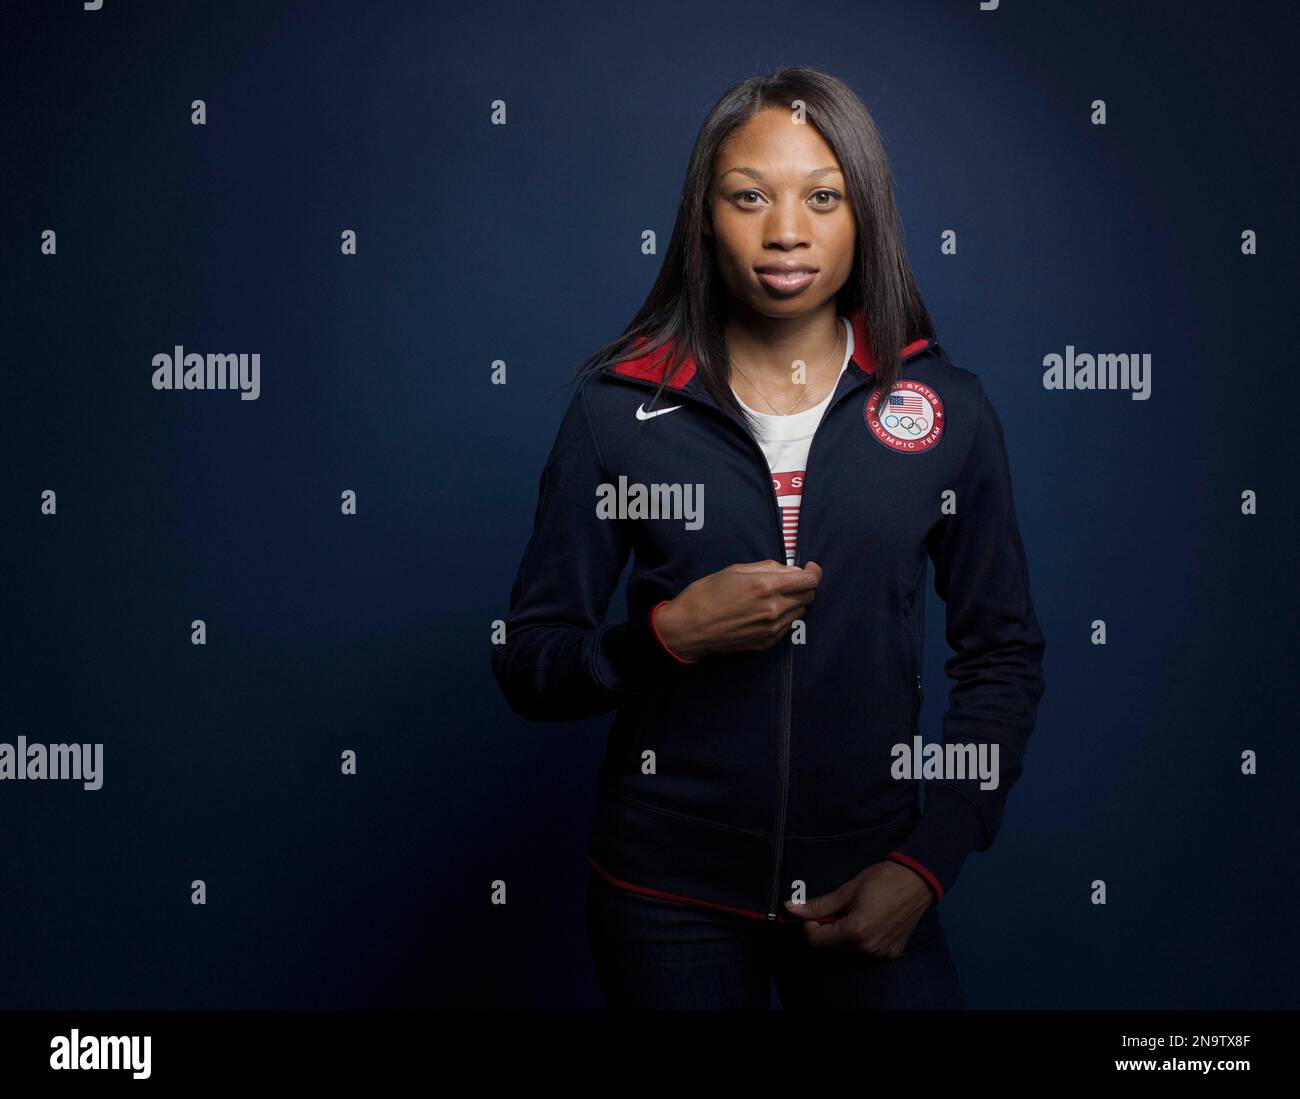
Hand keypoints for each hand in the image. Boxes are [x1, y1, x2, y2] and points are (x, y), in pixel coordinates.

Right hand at [653, 559, 822, 661]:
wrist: (688, 628)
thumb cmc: (706, 594)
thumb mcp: (734, 570)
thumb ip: (767, 568)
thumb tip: (789, 570)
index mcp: (765, 586)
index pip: (809, 580)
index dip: (814, 571)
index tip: (809, 568)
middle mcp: (773, 609)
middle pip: (809, 596)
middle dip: (802, 586)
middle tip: (787, 581)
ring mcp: (771, 629)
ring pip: (800, 612)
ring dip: (793, 602)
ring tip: (772, 597)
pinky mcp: (766, 643)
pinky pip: (787, 627)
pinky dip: (783, 617)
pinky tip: (764, 612)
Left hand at [781, 860, 933, 957]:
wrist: (917, 880)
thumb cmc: (882, 879)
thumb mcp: (847, 890)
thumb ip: (819, 905)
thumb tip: (790, 909)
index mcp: (855, 932)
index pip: (815, 939)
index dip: (808, 924)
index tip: (811, 911)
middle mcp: (868, 948)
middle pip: (831, 944)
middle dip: (827, 927)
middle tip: (838, 906)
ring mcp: (881, 953)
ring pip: (848, 948)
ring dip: (844, 933)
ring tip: (857, 910)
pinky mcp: (890, 953)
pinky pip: (866, 949)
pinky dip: (861, 938)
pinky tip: (870, 919)